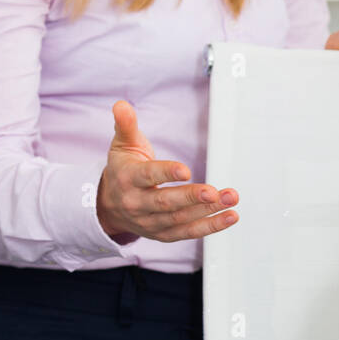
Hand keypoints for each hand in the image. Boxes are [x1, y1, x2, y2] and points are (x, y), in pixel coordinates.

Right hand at [96, 100, 238, 241]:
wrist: (108, 205)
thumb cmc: (123, 170)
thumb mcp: (122, 145)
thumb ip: (126, 125)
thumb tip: (122, 105)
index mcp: (128, 178)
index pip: (147, 176)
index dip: (166, 173)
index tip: (186, 170)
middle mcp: (137, 203)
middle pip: (166, 202)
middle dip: (192, 197)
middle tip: (214, 192)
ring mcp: (150, 221)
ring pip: (180, 219)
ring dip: (208, 211)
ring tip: (230, 199)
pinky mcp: (163, 234)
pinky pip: (188, 233)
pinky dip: (210, 226)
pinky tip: (230, 217)